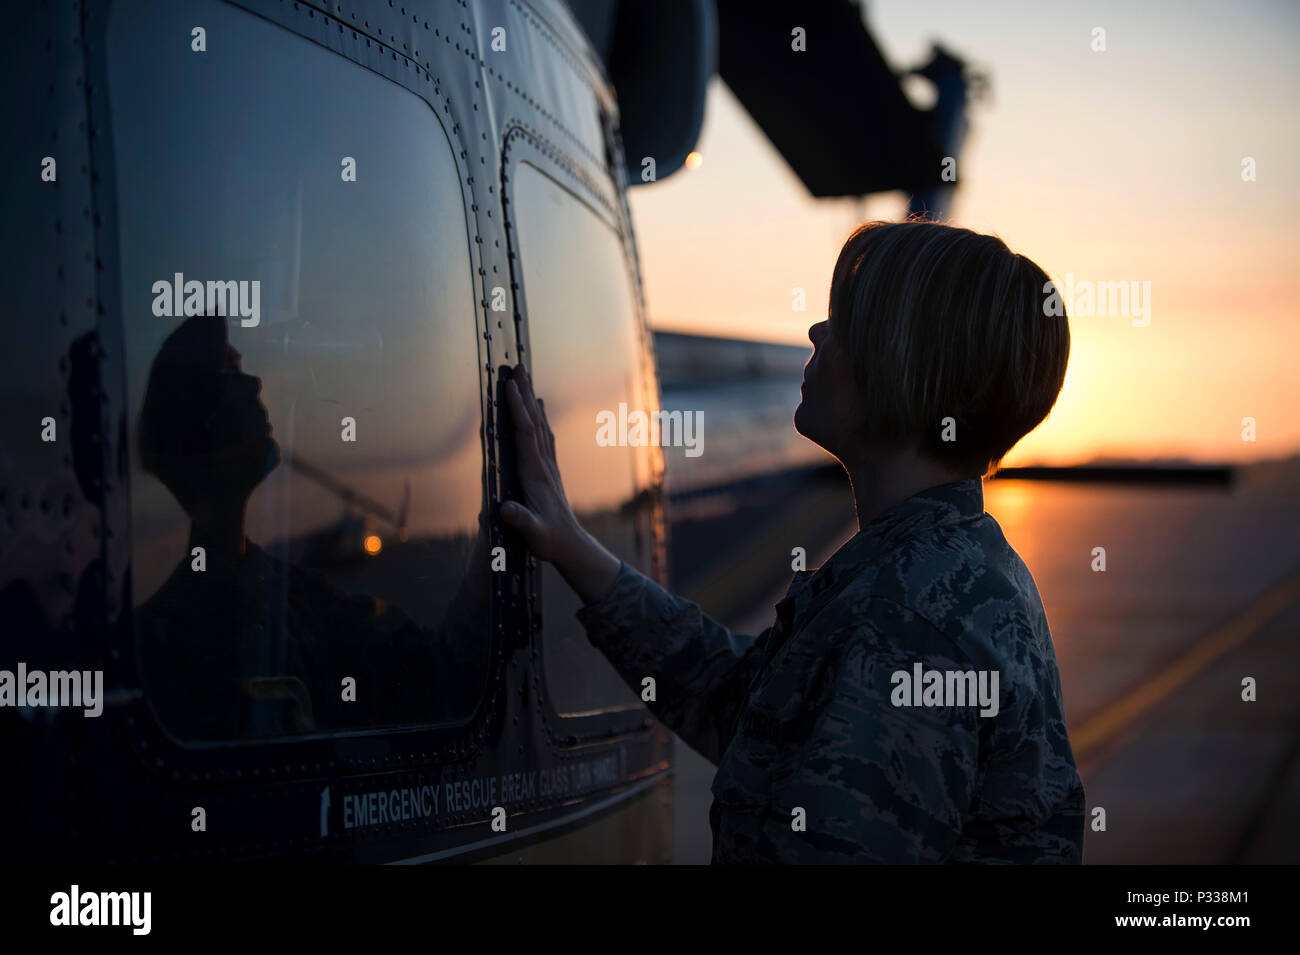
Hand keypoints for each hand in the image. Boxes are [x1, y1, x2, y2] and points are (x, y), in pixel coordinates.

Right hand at [499, 363, 619, 603]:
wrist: (571, 546)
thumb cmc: (549, 541)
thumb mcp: (533, 534)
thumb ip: (520, 520)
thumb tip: (506, 508)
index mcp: (536, 474)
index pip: (525, 434)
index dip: (517, 409)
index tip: (509, 386)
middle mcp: (543, 464)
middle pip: (534, 421)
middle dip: (524, 393)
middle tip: (517, 366)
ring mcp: (548, 466)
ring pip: (539, 424)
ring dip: (531, 399)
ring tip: (525, 377)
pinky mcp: (549, 471)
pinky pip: (543, 436)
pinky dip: (538, 417)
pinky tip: (539, 408)